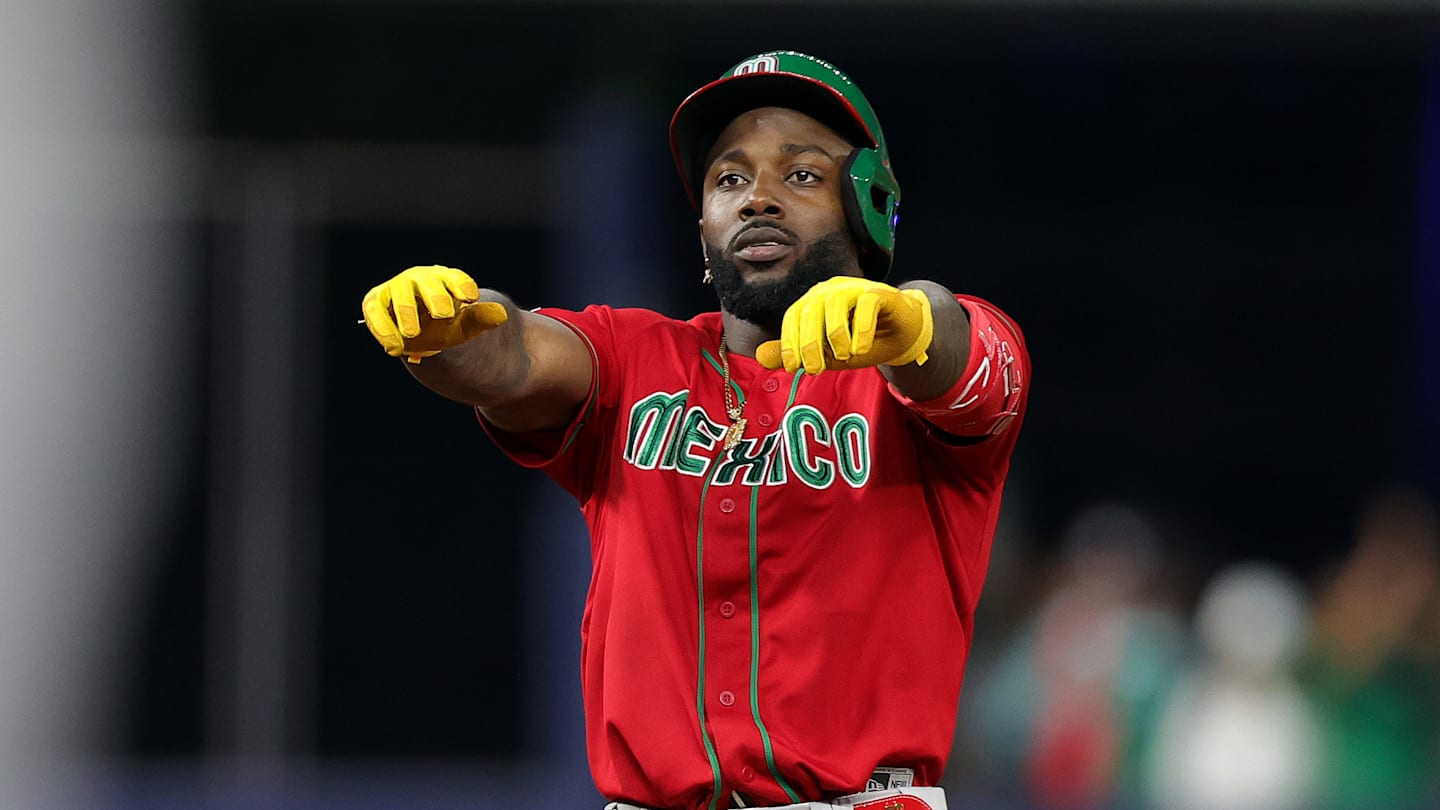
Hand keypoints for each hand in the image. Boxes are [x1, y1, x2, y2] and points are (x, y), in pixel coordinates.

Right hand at [361, 265, 508, 361]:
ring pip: (399, 295)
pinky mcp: (376, 303)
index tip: (471, 298)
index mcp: (445, 279)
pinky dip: (382, 328)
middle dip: (435, 297)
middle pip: (427, 282)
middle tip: (444, 314)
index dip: (461, 285)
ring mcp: (396, 289)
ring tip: (413, 335)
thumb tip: (501, 314)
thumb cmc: (445, 324)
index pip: (455, 278)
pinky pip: (375, 311)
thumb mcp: (464, 325)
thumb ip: (478, 319)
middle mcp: (420, 279)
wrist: (420, 333)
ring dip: (406, 313)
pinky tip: (395, 348)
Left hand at [755, 276, 933, 374]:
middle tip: (815, 369)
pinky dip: (861, 330)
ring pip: (835, 304)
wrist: (901, 335)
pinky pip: (866, 305)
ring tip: (844, 358)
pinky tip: (860, 350)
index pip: (793, 316)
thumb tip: (759, 357)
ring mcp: (855, 288)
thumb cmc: (861, 341)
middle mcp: (831, 290)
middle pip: (810, 310)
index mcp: (814, 301)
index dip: (789, 342)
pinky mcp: (879, 292)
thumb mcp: (826, 353)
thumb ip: (797, 353)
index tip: (793, 367)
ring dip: (835, 335)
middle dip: (809, 343)